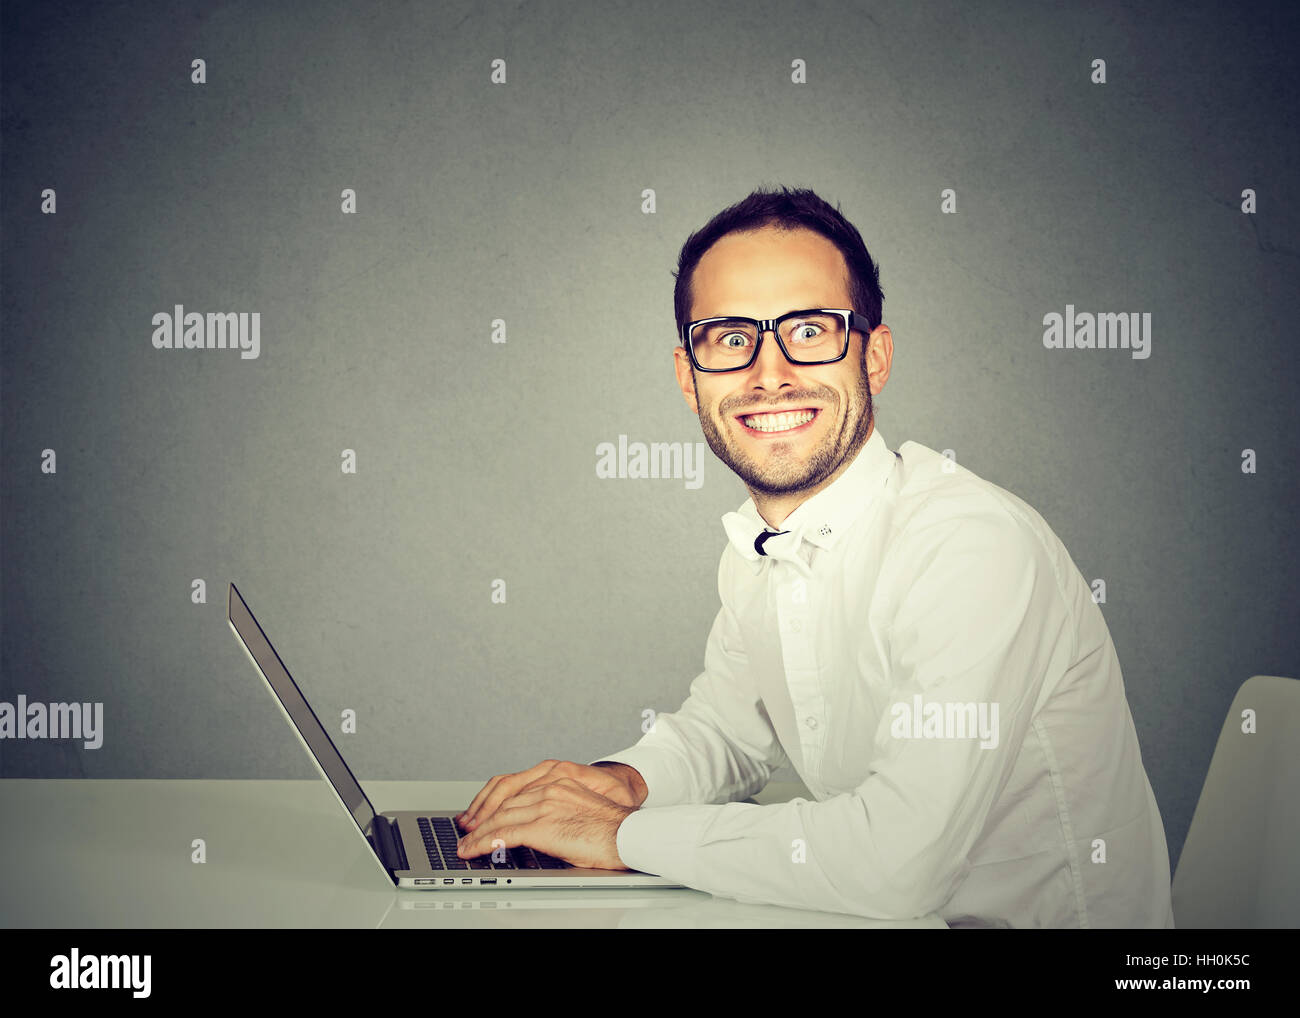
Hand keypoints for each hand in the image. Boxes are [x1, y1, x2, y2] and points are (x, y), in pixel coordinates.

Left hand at [455, 777, 635, 870]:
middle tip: (466, 830)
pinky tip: (475, 850)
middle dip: (480, 816)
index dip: (491, 801)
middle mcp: (549, 785)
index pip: (514, 785)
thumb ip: (558, 806)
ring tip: (466, 846)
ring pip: (499, 816)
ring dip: (477, 834)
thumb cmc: (612, 825)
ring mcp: (545, 804)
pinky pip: (504, 834)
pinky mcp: (543, 825)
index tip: (480, 814)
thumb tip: (540, 823)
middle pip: (502, 799)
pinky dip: (484, 843)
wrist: (629, 833)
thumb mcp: (581, 805)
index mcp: (558, 777)